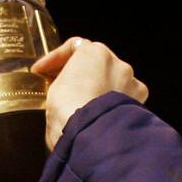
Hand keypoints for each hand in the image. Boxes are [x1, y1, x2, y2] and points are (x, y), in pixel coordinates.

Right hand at [31, 39, 149, 152]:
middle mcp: (117, 62)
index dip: (55, 61)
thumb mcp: (54, 90)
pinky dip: (113, 105)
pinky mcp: (139, 102)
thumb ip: (63, 82)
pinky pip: (124, 99)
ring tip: (85, 107)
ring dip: (99, 90)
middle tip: (65, 90)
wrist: (89, 134)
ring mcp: (131, 82)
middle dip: (81, 75)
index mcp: (94, 52)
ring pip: (112, 82)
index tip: (41, 72)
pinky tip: (101, 117)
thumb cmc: (68, 110)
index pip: (74, 48)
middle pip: (97, 65)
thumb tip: (66, 91)